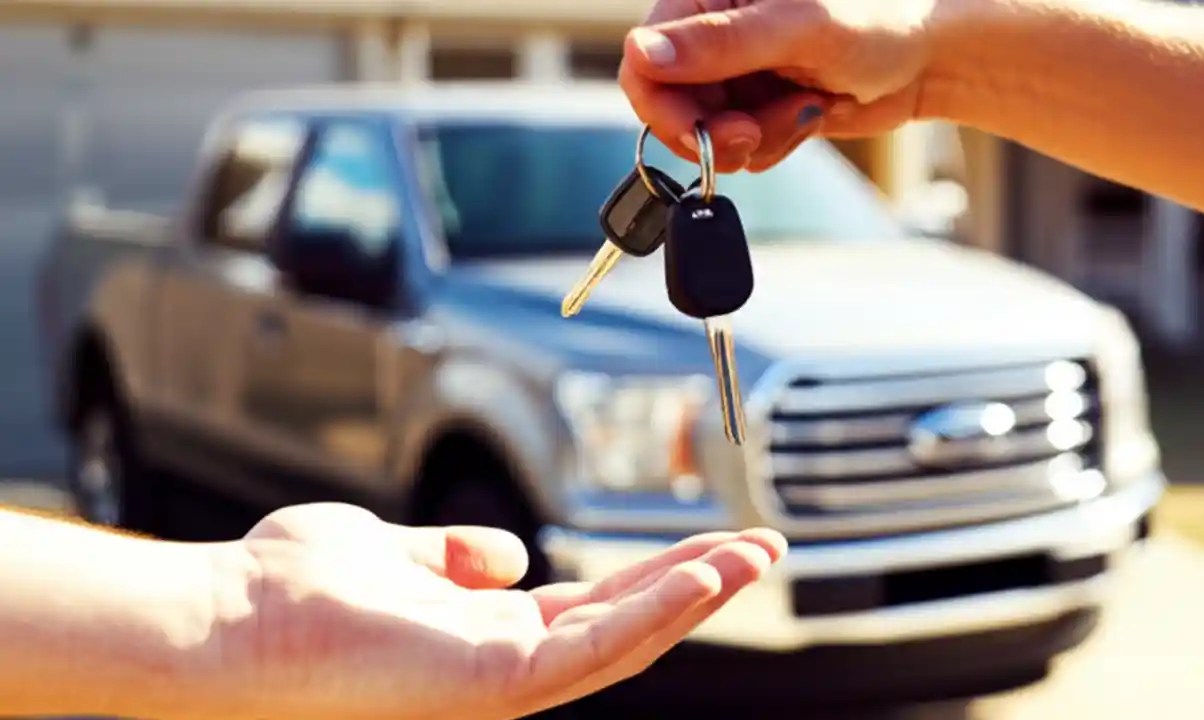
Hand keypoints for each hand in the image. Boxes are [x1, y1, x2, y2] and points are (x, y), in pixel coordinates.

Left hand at [205, 503, 785, 719]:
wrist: (229, 618)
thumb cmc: (290, 588)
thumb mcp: (391, 552)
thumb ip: (452, 554)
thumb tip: (508, 552)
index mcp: (484, 632)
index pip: (592, 607)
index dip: (654, 576)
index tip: (708, 541)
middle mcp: (503, 662)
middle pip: (624, 623)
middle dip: (696, 586)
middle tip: (763, 548)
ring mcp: (502, 681)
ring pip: (625, 643)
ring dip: (694, 599)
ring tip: (754, 558)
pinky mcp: (494, 686)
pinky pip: (592, 652)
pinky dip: (651, 617)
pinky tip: (697, 580)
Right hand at [620, 0, 957, 171]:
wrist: (933, 55)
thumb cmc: (880, 16)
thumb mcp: (797, 28)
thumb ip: (719, 44)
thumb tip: (643, 53)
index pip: (645, 61)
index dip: (664, 106)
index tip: (703, 132)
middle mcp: (711, 33)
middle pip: (671, 108)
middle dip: (716, 131)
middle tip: (756, 131)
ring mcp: (733, 74)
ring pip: (707, 136)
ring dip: (756, 138)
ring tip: (803, 107)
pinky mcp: (756, 107)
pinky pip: (740, 149)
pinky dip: (774, 143)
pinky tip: (810, 113)